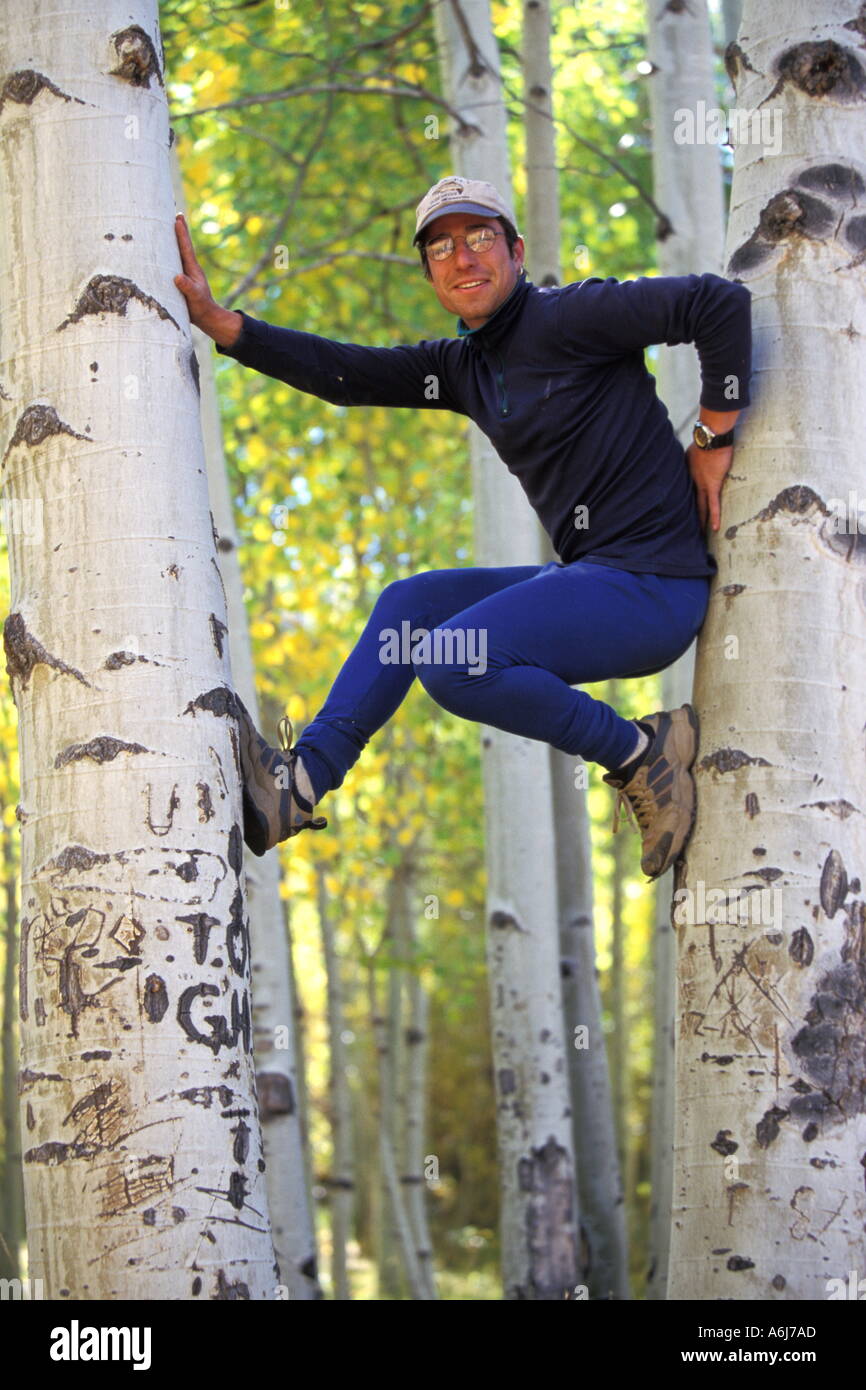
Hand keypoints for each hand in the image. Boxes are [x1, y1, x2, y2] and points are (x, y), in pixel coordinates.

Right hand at [173, 213, 219, 330]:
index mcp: (193, 268)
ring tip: (167, 226)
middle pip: (182, 245)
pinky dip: (168, 254)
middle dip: (179, 230)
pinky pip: (173, 262)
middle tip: (175, 214)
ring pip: (177, 252)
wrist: (206, 317)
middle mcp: (189, 267)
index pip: (186, 247)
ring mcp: (185, 272)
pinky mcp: (181, 279)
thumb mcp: (195, 297)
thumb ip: (188, 287)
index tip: (178, 219)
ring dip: (172, 240)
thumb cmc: (201, 307)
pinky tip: (162, 250)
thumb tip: (177, 276)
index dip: (182, 233)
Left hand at [686, 441, 733, 532]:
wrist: (710, 438)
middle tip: (687, 529)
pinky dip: (714, 516)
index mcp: (688, 473)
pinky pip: (714, 504)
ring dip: (701, 521)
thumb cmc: (704, 439)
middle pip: (690, 501)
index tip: (681, 511)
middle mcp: (693, 481)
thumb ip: (692, 456)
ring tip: (699, 535)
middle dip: (690, 515)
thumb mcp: (692, 449)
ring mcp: (702, 484)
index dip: (684, 501)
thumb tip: (694, 456)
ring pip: (701, 506)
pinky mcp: (713, 485)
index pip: (686, 491)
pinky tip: (714, 528)